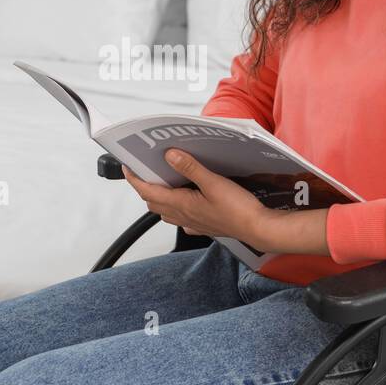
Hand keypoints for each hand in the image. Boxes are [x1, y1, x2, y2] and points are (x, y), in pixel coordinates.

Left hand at [122, 150, 268, 245]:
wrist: (258, 229)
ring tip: (162, 183)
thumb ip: (190, 167)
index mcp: (181, 204)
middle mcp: (184, 216)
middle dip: (144, 187)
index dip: (134, 179)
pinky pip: (183, 221)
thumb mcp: (213, 182)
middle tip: (144, 172)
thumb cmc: (239, 209)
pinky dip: (177, 212)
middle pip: (153, 202)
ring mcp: (194, 224)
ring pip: (166, 212)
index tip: (127, 167)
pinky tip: (185, 204)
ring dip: (159, 199)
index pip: (148, 191)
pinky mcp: (205, 227)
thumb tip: (170, 156)